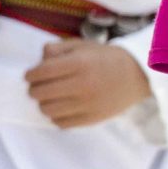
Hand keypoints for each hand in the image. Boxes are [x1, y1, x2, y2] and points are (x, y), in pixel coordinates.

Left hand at [24, 40, 150, 128]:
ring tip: (50, 98)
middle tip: (38, 86)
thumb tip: (39, 63)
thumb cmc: (106, 58)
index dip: (30, 75)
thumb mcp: (83, 45)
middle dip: (34, 89)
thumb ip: (58, 49)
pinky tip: (62, 108)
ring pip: (48, 110)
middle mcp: (81, 85)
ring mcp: (86, 104)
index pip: (41, 72)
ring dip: (44, 103)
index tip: (30, 75)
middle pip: (40, 93)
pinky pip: (61, 123)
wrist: (138, 74)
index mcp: (79, 63)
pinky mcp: (91, 119)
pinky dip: (56, 116)